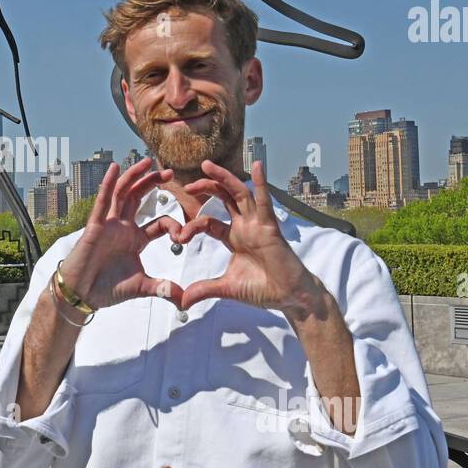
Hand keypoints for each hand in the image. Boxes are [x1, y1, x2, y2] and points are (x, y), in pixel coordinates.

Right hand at [58, 157, 184, 311]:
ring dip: (134, 176)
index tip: (184, 236)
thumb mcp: (141, 287)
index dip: (174, 225)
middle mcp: (123, 227)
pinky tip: (114, 168)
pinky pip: (101, 202)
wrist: (81, 295)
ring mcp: (108, 224)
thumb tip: (183, 300)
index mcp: (136, 239)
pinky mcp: (94, 226)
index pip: (159, 223)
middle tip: (170, 172)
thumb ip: (162, 289)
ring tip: (147, 161)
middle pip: (139, 198)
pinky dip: (108, 184)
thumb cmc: (107, 289)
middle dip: (153, 183)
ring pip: (122, 193)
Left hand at [171, 159, 319, 314]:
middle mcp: (245, 226)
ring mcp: (257, 224)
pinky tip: (257, 165)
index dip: (192, 226)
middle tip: (187, 183)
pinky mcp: (270, 227)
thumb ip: (204, 290)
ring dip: (224, 178)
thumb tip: (182, 301)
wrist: (288, 297)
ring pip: (239, 194)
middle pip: (223, 198)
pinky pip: (265, 201)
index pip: (208, 222)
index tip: (179, 236)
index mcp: (233, 237)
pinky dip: (261, 183)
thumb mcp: (227, 288)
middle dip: (206, 188)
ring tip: (207, 165)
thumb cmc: (263, 289)